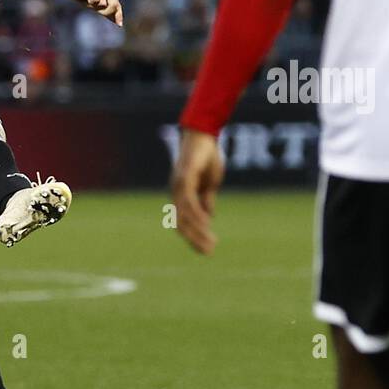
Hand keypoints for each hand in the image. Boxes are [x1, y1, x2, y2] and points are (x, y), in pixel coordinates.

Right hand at [65, 0, 122, 25]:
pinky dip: (90, 1)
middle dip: (106, 12)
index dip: (118, 15)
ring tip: (90, 1)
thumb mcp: (98, 6)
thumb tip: (118, 23)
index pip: (117, 5)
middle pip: (113, 5)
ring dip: (95, 6)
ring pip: (103, 3)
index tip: (119, 24)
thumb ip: (107, 12)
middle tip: (97, 11)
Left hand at [170, 128, 224, 254]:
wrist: (204, 135)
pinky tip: (207, 224)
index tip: (206, 250)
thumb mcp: (210, 184)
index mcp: (181, 195)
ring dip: (198, 231)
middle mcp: (176, 193)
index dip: (193, 237)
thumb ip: (207, 199)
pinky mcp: (184, 177)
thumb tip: (209, 216)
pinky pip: (188, 201)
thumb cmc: (206, 156)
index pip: (183, 222)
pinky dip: (197, 215)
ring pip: (184, 216)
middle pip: (181, 224)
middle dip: (195, 240)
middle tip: (209, 252)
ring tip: (211, 242)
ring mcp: (178, 185)